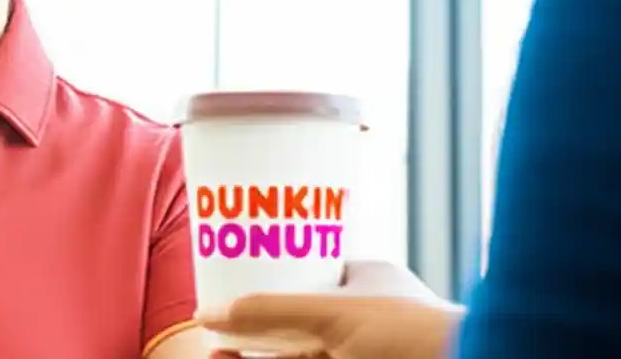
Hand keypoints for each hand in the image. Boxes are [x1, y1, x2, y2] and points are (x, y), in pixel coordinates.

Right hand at [195, 260, 464, 358]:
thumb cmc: (410, 331)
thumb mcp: (331, 313)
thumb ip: (271, 310)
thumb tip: (210, 312)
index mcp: (369, 280)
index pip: (312, 269)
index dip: (272, 274)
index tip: (235, 280)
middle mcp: (367, 316)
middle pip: (299, 317)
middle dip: (256, 323)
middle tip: (217, 325)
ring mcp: (364, 350)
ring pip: (301, 350)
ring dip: (259, 351)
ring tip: (216, 350)